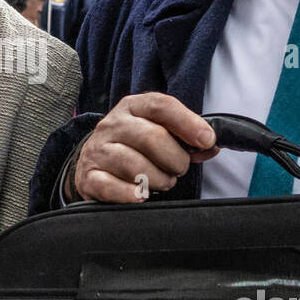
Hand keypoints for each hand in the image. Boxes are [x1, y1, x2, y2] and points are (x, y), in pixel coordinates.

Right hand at [71, 92, 216, 202]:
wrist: (94, 162)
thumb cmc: (134, 147)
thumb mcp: (157, 131)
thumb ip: (185, 137)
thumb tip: (210, 144)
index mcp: (132, 107)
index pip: (161, 106)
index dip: (188, 122)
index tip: (206, 140)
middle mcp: (112, 124)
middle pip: (152, 137)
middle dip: (175, 159)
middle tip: (179, 169)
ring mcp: (98, 150)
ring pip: (135, 165)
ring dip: (158, 179)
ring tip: (162, 182)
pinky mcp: (89, 176)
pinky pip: (112, 186)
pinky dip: (132, 194)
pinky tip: (141, 194)